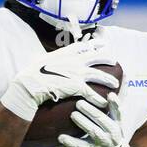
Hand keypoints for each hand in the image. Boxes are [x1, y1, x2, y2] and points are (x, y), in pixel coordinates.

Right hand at [0, 39, 118, 122]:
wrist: (30, 84)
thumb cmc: (31, 73)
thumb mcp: (39, 59)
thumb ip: (45, 57)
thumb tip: (40, 56)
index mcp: (65, 53)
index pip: (84, 45)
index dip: (95, 44)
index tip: (103, 43)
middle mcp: (74, 60)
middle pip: (96, 56)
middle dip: (107, 58)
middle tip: (115, 60)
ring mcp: (77, 73)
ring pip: (99, 75)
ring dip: (108, 80)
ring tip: (115, 85)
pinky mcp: (77, 86)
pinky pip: (92, 93)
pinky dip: (99, 99)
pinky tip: (104, 103)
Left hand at [58, 91, 140, 146]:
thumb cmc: (112, 131)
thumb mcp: (116, 120)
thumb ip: (113, 106)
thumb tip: (111, 90)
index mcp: (117, 122)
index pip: (117, 111)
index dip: (115, 103)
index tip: (110, 95)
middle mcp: (112, 132)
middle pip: (101, 119)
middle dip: (90, 110)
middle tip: (79, 102)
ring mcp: (102, 142)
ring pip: (92, 131)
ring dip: (82, 122)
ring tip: (73, 115)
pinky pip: (81, 145)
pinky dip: (71, 142)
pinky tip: (61, 138)